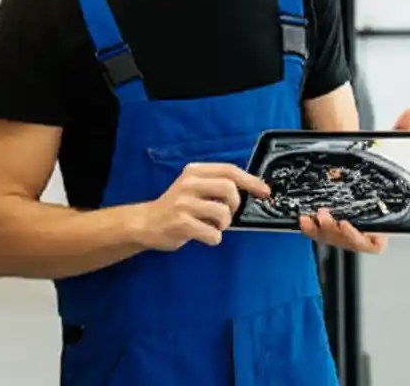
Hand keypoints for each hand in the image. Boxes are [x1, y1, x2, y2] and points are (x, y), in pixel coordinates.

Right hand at [133, 163, 270, 250]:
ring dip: (224, 224)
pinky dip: (214, 238)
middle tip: (227, 214)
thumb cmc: (176, 207)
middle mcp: (188, 184)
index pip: (229, 170)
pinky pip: (213, 234)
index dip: (251, 181)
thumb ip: (215, 185)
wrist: (145, 223)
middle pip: (229, 189)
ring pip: (223, 213)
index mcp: (194, 172)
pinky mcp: (180, 224)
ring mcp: (183, 204)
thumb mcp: (192, 187)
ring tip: (213, 226)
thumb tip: (251, 190)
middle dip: (235, 205)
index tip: (264, 191)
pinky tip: (204, 236)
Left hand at [299, 106, 409, 253]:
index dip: (361, 238)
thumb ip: (402, 130)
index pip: (374, 244)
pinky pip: (317, 233)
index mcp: (381, 220)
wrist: (355, 164)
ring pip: (330, 239)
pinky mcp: (326, 225)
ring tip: (312, 215)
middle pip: (348, 243)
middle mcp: (362, 228)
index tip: (349, 223)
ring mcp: (343, 229)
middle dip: (336, 233)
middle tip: (326, 216)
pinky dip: (309, 229)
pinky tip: (302, 218)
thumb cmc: (375, 163)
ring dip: (320, 231)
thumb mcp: (388, 146)